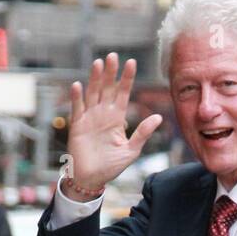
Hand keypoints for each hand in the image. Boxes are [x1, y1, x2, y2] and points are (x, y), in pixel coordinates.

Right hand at [61, 53, 162, 197]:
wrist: (91, 179)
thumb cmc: (111, 167)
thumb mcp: (131, 150)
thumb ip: (143, 133)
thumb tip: (158, 117)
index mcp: (117, 118)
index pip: (123, 93)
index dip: (126, 78)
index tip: (131, 62)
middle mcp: (103, 114)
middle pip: (107, 88)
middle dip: (110, 73)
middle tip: (113, 56)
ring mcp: (89, 117)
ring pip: (92, 93)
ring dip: (94, 79)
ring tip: (98, 63)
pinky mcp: (77, 125)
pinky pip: (77, 108)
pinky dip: (77, 97)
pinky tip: (78, 85)